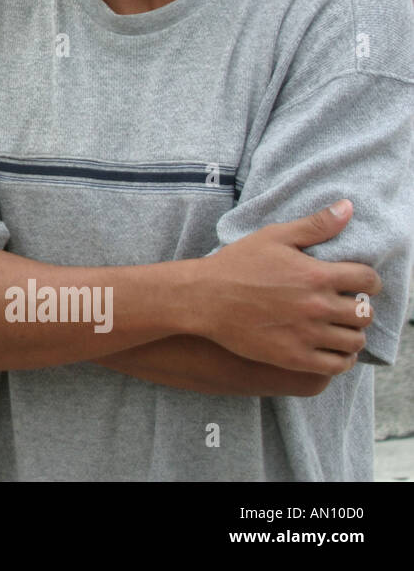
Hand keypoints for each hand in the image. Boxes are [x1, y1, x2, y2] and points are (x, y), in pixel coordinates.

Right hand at [196, 200, 381, 374]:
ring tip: (340, 329)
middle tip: (346, 306)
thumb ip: (315, 225)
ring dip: (353, 334)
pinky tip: (332, 349)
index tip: (359, 284)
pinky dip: (342, 359)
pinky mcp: (294, 357)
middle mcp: (317, 306)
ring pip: (355, 341)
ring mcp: (306, 335)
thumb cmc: (236, 265)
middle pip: (365, 314)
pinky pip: (337, 365)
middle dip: (360, 308)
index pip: (368, 280)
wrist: (203, 298)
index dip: (369, 281)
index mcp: (316, 275)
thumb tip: (348, 207)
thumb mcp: (274, 237)